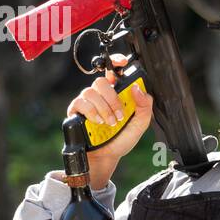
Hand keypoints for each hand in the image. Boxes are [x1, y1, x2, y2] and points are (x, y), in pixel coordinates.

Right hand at [66, 54, 154, 174]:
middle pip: (101, 81)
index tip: (122, 62)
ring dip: (104, 108)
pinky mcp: (76, 111)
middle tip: (120, 115)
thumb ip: (144, 107)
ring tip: (110, 122)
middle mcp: (100, 96)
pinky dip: (92, 112)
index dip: (116, 63)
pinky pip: (80, 102)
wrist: (107, 157)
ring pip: (90, 91)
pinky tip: (98, 122)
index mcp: (116, 94)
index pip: (114, 72)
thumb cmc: (121, 139)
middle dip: (112, 98)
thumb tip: (138, 89)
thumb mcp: (140, 124)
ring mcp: (87, 102)